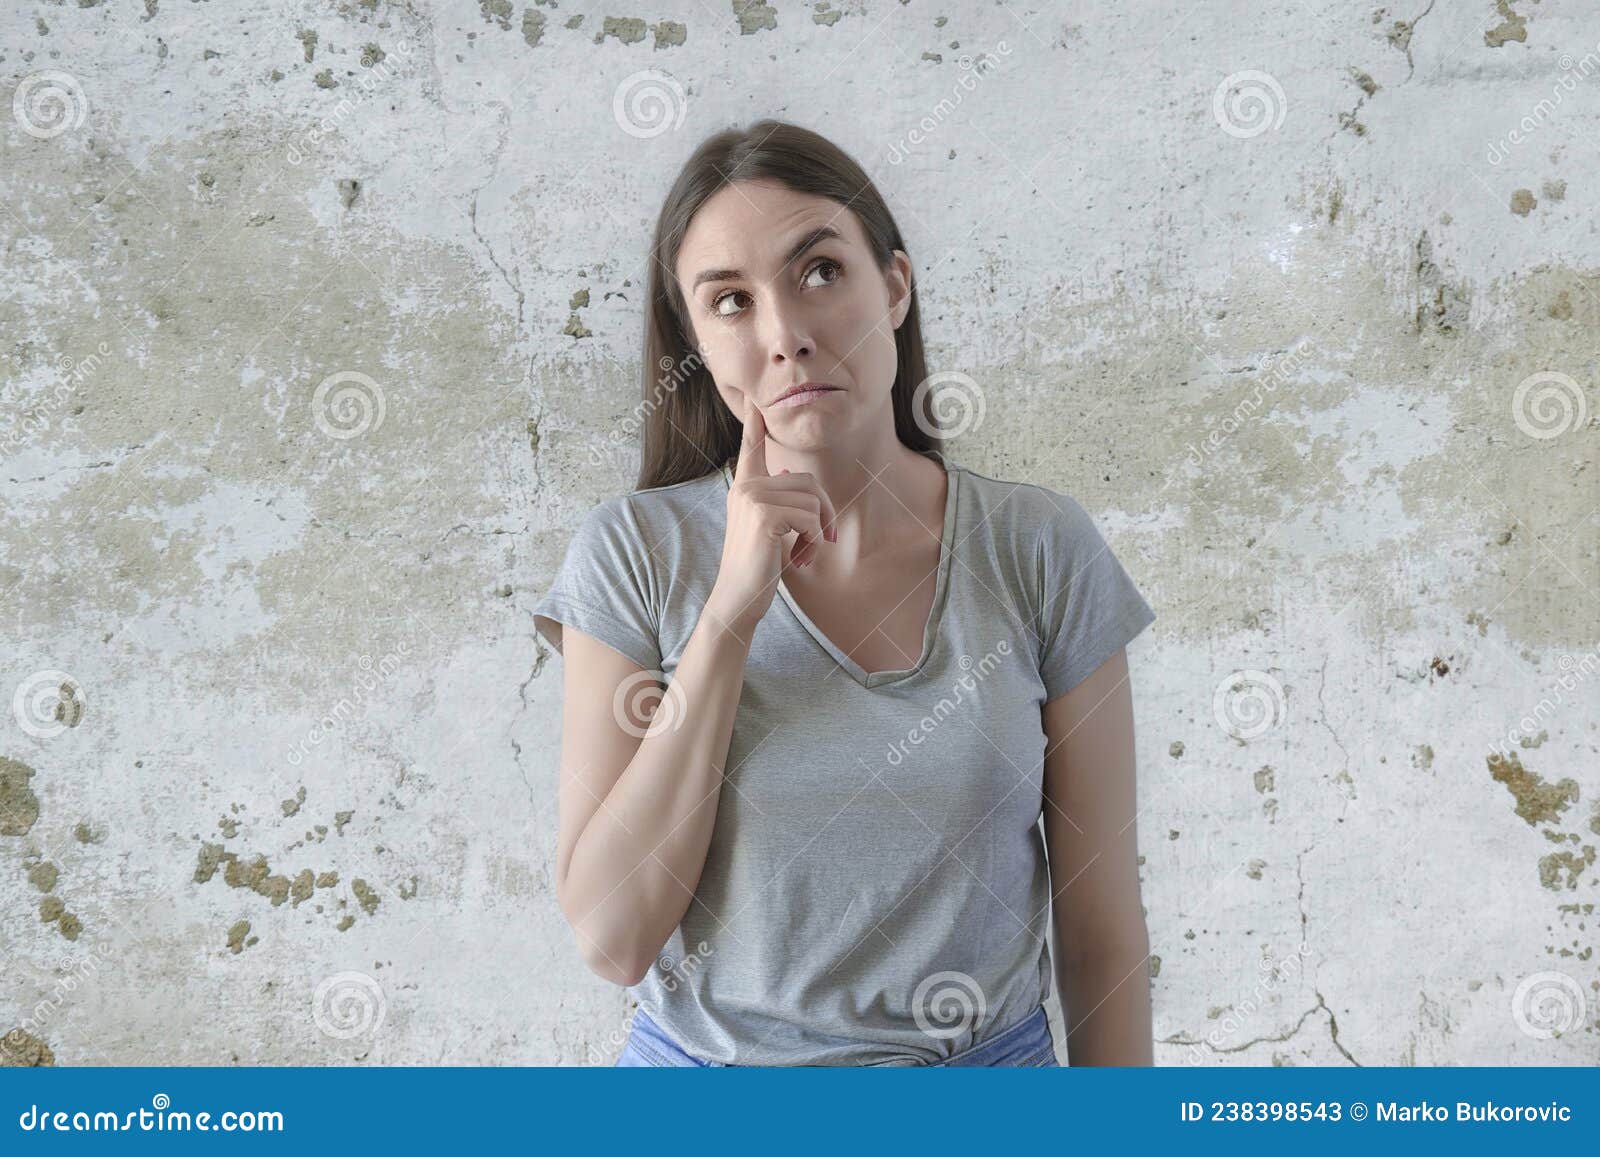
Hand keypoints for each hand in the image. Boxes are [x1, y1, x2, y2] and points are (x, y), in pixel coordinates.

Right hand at [703, 394, 837, 634]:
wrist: (738, 597)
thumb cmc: (756, 566)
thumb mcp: (767, 527)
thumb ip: (777, 499)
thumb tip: (792, 475)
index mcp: (744, 487)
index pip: (751, 446)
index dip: (755, 423)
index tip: (756, 401)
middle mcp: (746, 487)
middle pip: (807, 481)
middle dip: (824, 513)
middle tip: (823, 541)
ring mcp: (753, 499)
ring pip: (812, 500)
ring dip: (819, 532)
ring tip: (807, 554)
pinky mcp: (764, 516)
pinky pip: (810, 518)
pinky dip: (815, 541)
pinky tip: (801, 559)